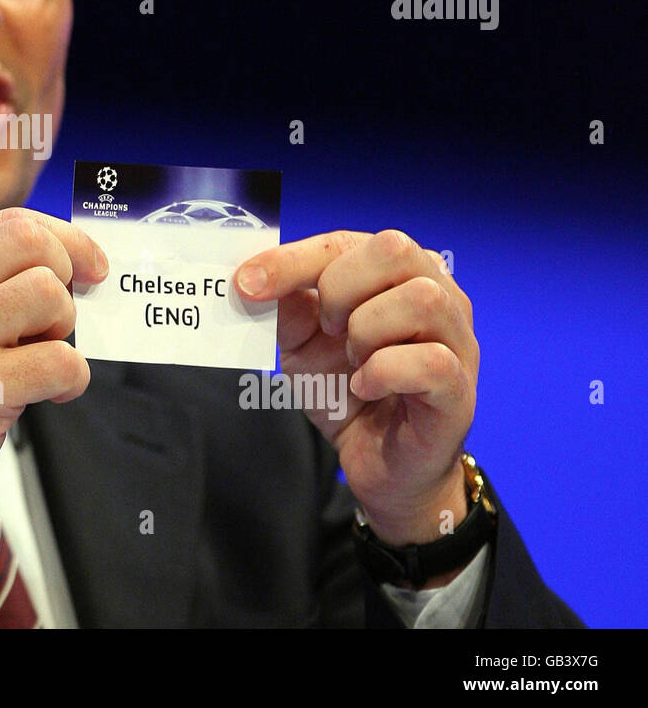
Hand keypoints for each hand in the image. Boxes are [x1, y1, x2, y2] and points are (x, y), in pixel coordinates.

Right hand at [0, 207, 107, 538]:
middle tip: (62, 312)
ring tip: (45, 355)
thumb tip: (64, 265)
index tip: (89, 264)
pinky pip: (60, 362)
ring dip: (66, 330)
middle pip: (32, 243)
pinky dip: (72, 380)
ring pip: (50, 296)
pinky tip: (52, 394)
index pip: (11, 222)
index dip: (66, 239)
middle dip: (69, 273)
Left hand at [236, 230, 477, 546]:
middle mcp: (437, 296)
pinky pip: (431, 362)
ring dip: (367, 330)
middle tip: (326, 328)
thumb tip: (259, 277)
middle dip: (341, 286)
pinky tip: (366, 387)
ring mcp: (457, 342)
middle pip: (395, 249)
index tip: (247, 282)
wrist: (379, 465)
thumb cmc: (347, 391)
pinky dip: (384, 372)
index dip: (293, 258)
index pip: (345, 242)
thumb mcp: (301, 345)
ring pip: (421, 299)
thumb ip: (287, 307)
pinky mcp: (460, 391)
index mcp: (395, 276)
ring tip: (354, 360)